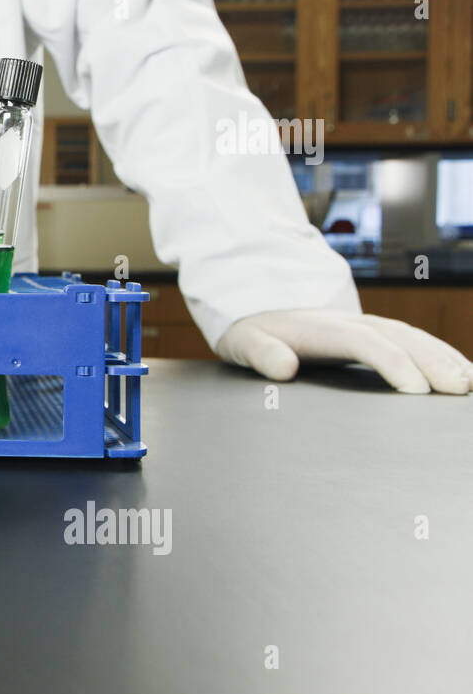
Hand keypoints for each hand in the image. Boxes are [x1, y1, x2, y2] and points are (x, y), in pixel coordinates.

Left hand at [217, 309, 471, 393]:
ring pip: (412, 336)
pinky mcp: (373, 332)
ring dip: (443, 356)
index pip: (365, 343)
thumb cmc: (250, 330)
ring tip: (470, 383)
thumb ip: (261, 354)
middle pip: (399, 337)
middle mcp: (350, 323)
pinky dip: (440, 353)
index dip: (392, 363)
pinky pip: (412, 340)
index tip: (415, 389)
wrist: (253, 304)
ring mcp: (364, 325)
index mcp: (321, 328)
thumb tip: (283, 368)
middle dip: (433, 361)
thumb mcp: (243, 342)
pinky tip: (462, 372)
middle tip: (459, 389)